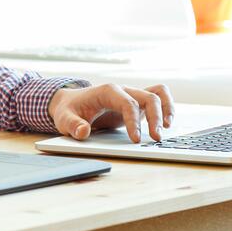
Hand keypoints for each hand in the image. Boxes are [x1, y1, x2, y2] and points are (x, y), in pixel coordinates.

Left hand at [48, 83, 174, 142]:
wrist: (70, 103)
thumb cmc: (69, 110)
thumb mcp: (64, 119)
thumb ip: (73, 125)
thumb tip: (83, 131)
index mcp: (107, 91)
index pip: (128, 103)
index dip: (134, 121)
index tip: (135, 139)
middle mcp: (123, 91)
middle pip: (148, 97)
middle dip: (155, 117)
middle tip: (156, 138)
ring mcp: (131, 96)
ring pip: (158, 93)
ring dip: (167, 108)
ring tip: (167, 127)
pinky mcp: (136, 104)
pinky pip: (157, 98)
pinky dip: (166, 108)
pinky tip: (166, 124)